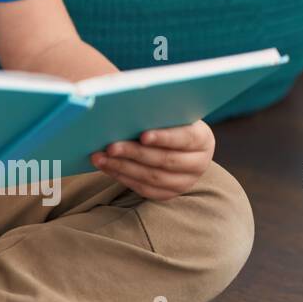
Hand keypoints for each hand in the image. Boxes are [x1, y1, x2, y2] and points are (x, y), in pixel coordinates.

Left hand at [91, 119, 214, 200]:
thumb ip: (156, 111)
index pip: (185, 138)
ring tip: (100, 157)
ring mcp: (185, 181)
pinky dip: (122, 177)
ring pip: (152, 177)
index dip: (164, 137)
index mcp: (202, 138)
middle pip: (165, 160)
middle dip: (134, 153)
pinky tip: (106, 167)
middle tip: (110, 146)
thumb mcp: (168, 113)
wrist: (172, 142)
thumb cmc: (166, 120)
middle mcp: (199, 163)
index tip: (143, 135)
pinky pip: (144, 189)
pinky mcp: (168, 193)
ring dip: (122, 167)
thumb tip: (128, 108)